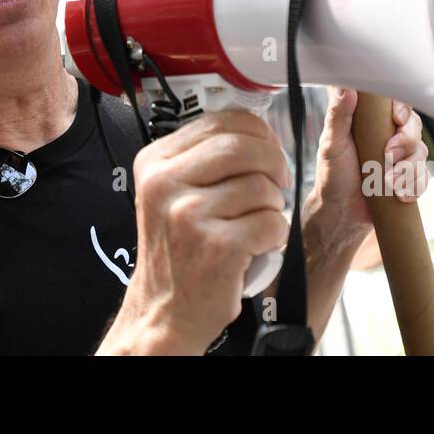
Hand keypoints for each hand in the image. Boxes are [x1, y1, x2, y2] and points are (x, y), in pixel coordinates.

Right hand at [99, 110, 289, 354]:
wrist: (165, 311)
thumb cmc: (179, 249)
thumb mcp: (172, 192)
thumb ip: (203, 157)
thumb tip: (258, 130)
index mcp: (154, 162)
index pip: (221, 122)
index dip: (258, 133)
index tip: (268, 152)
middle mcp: (165, 183)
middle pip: (245, 147)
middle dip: (274, 163)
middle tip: (278, 184)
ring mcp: (189, 215)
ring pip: (263, 186)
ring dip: (273, 205)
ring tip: (255, 224)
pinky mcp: (217, 247)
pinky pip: (272, 222)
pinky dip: (275, 235)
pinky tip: (256, 247)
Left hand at [305, 89, 428, 254]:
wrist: (341, 212)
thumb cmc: (332, 174)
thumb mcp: (332, 143)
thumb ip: (339, 115)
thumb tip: (346, 87)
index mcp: (371, 122)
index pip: (396, 104)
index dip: (403, 109)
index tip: (397, 120)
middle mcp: (389, 136)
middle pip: (414, 128)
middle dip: (405, 143)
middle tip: (388, 156)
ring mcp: (401, 158)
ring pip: (421, 154)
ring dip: (408, 170)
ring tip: (388, 183)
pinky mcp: (408, 178)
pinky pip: (424, 177)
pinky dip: (414, 186)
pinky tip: (400, 195)